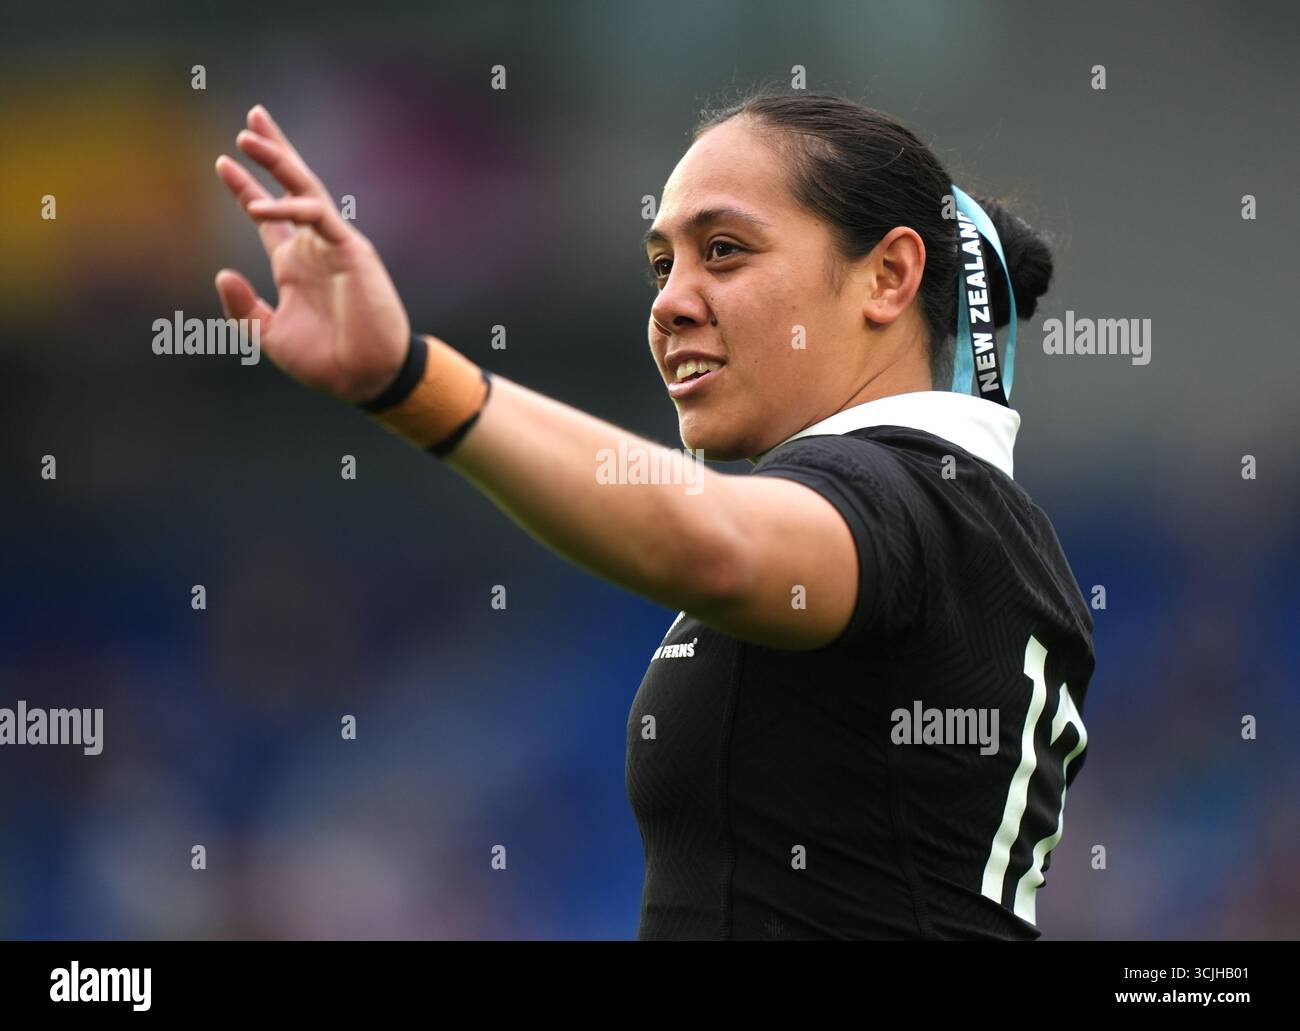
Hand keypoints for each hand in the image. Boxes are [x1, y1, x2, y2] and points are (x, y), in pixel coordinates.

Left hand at [214, 104, 409, 403]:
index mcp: (297, 265)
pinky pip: (319, 217)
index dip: (247, 188)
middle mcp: (315, 248)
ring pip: (306, 190)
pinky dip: (289, 208)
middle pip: (293, 187)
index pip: (271, 217)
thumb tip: (222, 273)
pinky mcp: (351, 251)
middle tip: (252, 117)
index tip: (222, 164)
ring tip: (248, 138)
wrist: (363, 377)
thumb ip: (243, 308)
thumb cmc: (325, 361)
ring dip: (278, 161)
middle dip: (273, 151)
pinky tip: (258, 208)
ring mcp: (334, 246)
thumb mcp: (269, 335)